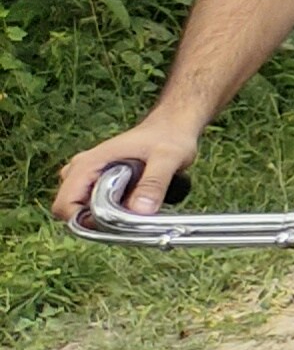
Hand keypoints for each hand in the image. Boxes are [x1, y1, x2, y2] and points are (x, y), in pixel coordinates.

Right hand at [54, 114, 204, 221]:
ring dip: (108, 217)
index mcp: (87, 164)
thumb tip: (139, 211)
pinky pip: (98, 206)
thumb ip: (154, 183)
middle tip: (131, 216)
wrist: (174, 126)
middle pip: (73, 211)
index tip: (114, 223)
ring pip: (86, 210)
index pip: (64, 204)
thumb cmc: (169, 136)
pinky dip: (115, 212)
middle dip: (98, 221)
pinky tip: (138, 203)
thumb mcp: (167, 158)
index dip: (83, 221)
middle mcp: (82, 171)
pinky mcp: (101, 183)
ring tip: (138, 205)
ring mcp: (90, 177)